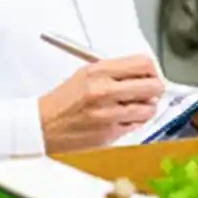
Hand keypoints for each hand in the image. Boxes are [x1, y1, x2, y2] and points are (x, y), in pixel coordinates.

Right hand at [38, 55, 164, 152]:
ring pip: (149, 108)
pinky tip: (121, 118)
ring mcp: (108, 114)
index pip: (144, 64)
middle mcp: (105, 91)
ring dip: (146, 108)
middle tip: (149, 91)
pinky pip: (136, 125)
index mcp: (99, 71)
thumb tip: (146, 73)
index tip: (151, 75)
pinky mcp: (109, 133)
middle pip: (153, 86)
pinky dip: (134, 122)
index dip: (153, 70)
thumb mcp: (87, 74)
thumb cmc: (65, 100)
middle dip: (155, 89)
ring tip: (133, 106)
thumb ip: (117, 71)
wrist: (42, 125)